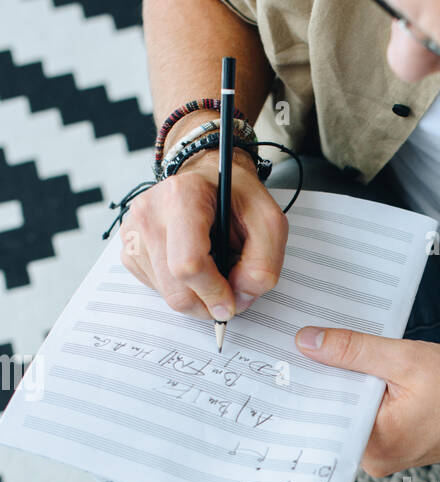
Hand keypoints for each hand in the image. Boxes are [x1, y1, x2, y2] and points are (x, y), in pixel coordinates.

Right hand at [119, 145, 288, 324]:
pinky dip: (181, 288)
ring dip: (197, 295)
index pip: (188, 264)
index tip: (231, 303)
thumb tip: (238, 299)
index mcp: (183, 196)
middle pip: (176, 289)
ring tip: (213, 267)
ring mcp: (133, 232)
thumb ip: (262, 265)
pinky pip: (157, 289)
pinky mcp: (128, 249)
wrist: (205, 178)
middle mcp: (149, 212)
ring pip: (167, 294)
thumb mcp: (268, 222)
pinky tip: (193, 265)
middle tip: (229, 292)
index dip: (213, 293)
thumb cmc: (237, 197)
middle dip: (208, 303)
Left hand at [295, 326, 439, 475]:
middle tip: (305, 344)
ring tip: (334, 353)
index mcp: (372, 444)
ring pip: (347, 413)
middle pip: (331, 412)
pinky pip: (363, 417)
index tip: (288, 352)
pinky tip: (361, 372)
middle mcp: (372, 459)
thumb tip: (308, 342)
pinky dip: (361, 394)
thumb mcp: (406, 359)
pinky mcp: (390, 447)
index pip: (322, 409)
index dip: (307, 377)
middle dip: (324, 378)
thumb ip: (354, 350)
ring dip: (344, 384)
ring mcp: (381, 456)